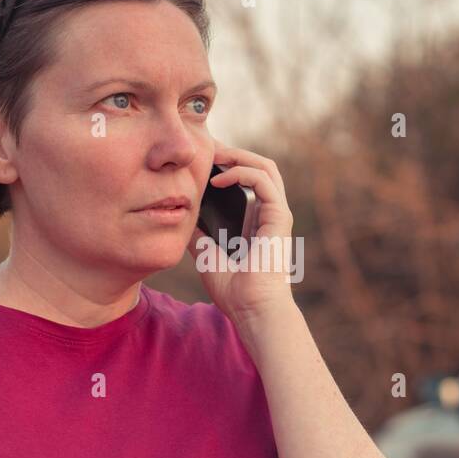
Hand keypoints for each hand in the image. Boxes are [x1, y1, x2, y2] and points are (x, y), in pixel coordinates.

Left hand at [186, 142, 297, 325]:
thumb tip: (179, 217)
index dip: (228, 166)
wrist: (253, 310)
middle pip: (258, 168)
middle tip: (206, 147)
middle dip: (233, 153)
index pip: (248, 182)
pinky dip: (241, 173)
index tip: (202, 160)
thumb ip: (198, 235)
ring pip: (265, 167)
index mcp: (257, 222)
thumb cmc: (234, 291)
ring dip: (239, 155)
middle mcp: (270, 214)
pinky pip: (263, 181)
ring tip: (214, 153)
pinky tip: (219, 179)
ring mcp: (277, 214)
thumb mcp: (206, 255)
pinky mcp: (279, 217)